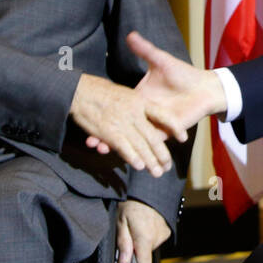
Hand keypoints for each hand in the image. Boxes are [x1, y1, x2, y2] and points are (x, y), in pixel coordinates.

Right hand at [68, 74, 183, 177]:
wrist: (79, 90)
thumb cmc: (99, 91)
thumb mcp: (124, 92)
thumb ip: (135, 106)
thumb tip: (144, 118)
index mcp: (140, 101)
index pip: (164, 116)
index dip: (175, 127)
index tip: (183, 138)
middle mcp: (134, 113)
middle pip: (154, 136)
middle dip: (161, 154)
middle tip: (166, 166)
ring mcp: (123, 123)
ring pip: (142, 146)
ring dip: (150, 161)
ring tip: (157, 172)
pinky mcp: (110, 132)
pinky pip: (125, 148)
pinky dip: (133, 158)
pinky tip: (139, 166)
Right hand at [83, 32, 226, 154]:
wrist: (203, 88)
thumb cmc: (182, 74)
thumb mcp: (160, 60)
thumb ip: (145, 50)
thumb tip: (131, 34)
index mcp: (139, 98)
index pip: (117, 106)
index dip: (103, 110)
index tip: (86, 110)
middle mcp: (143, 113)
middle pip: (119, 125)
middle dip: (102, 132)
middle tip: (87, 137)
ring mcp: (152, 124)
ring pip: (129, 138)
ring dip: (113, 143)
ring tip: (97, 146)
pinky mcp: (163, 133)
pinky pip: (146, 144)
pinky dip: (134, 150)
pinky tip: (119, 153)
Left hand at [116, 199, 170, 262]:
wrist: (148, 188)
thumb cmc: (132, 202)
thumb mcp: (121, 222)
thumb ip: (123, 243)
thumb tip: (124, 262)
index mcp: (145, 238)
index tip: (128, 256)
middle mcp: (157, 238)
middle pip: (146, 255)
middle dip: (137, 248)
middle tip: (130, 232)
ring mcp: (164, 233)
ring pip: (151, 246)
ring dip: (144, 240)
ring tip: (138, 224)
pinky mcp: (168, 229)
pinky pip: (157, 238)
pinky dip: (151, 234)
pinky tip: (146, 222)